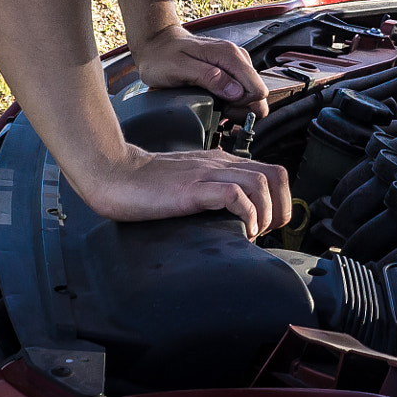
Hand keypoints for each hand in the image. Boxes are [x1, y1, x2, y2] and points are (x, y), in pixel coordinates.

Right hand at [80, 145, 290, 237]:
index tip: (270, 226)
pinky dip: (247, 214)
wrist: (114, 174)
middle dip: (282, 207)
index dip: (281, 200)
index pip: (272, 172)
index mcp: (221, 163)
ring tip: (255, 233)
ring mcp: (206, 174)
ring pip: (260, 182)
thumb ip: (211, 189)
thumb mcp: (189, 183)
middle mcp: (219, 164)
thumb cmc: (146, 184)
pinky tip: (241, 230)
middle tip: (269, 231)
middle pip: (276, 175)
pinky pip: (234, 194)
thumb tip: (234, 215)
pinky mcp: (192, 189)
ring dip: (266, 213)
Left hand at [134, 23, 268, 113]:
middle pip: (257, 93)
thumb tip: (236, 91)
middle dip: (240, 107)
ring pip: (250, 93)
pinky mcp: (229, 69)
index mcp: (228, 55)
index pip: (257, 89)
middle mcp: (236, 56)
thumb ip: (209, 77)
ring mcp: (234, 62)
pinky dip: (232, 100)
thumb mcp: (180, 68)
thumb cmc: (162, 56)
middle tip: (217, 107)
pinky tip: (216, 99)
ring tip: (213, 102)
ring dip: (235, 105)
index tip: (223, 106)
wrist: (156, 44)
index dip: (242, 105)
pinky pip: (242, 89)